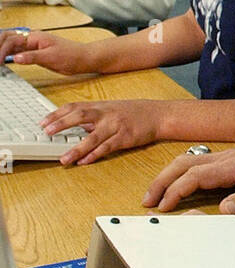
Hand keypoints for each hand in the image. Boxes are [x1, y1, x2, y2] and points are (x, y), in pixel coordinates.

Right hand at [0, 28, 93, 72]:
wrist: (83, 59)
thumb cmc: (71, 55)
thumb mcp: (51, 57)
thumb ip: (32, 57)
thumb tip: (15, 58)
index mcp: (34, 37)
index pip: (11, 40)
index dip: (1, 50)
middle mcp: (31, 39)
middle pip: (7, 38)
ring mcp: (32, 46)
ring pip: (10, 44)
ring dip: (1, 49)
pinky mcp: (34, 53)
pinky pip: (17, 52)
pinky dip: (8, 55)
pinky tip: (4, 62)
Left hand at [41, 99, 161, 164]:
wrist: (158, 115)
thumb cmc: (134, 112)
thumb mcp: (112, 110)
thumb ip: (93, 117)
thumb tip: (75, 126)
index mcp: (101, 106)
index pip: (74, 107)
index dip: (57, 114)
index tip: (43, 122)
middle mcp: (106, 114)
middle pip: (80, 116)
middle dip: (62, 124)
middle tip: (47, 132)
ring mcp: (116, 126)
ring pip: (93, 137)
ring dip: (77, 148)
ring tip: (64, 159)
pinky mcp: (125, 138)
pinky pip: (107, 147)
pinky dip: (95, 155)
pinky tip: (85, 161)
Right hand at [143, 129, 234, 214]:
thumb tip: (223, 210)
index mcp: (230, 166)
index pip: (194, 177)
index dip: (176, 191)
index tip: (164, 206)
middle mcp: (221, 158)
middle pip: (181, 165)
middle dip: (161, 182)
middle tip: (147, 200)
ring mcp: (221, 158)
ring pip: (185, 161)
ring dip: (166, 177)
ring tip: (154, 195)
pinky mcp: (223, 161)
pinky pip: (193, 164)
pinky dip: (177, 174)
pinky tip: (173, 186)